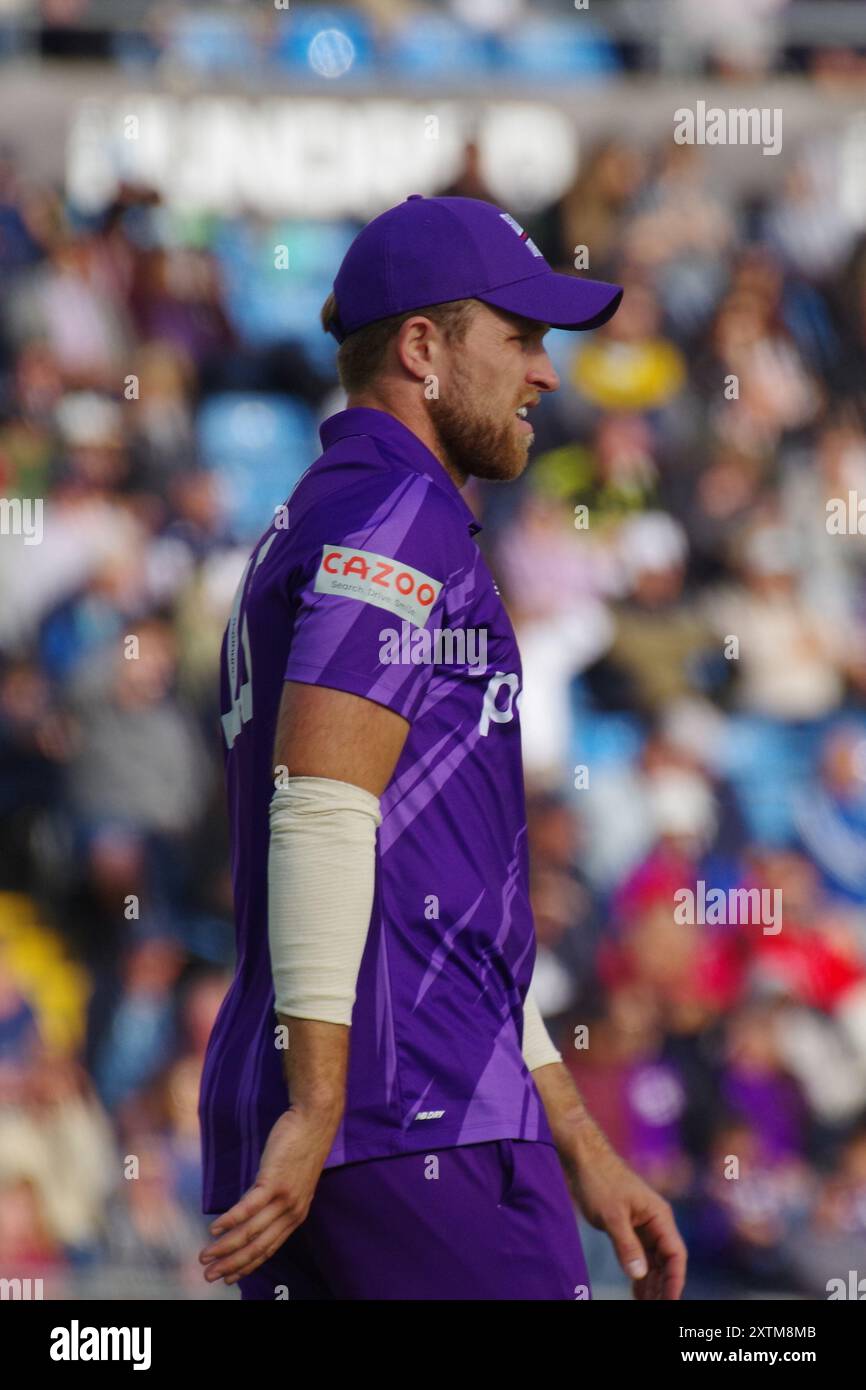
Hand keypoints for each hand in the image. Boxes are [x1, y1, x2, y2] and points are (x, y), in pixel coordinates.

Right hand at [199, 1104, 338, 1286]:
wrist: (315, 1119)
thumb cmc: (301, 1144)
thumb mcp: (291, 1179)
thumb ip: (274, 1197)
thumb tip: (251, 1208)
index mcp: (297, 1214)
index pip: (269, 1249)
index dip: (248, 1266)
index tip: (229, 1278)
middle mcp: (292, 1211)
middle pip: (258, 1247)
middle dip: (232, 1265)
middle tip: (209, 1276)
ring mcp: (284, 1198)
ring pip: (250, 1232)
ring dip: (224, 1247)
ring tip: (204, 1256)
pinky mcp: (274, 1181)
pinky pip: (248, 1207)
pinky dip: (229, 1221)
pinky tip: (213, 1229)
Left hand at [564, 1124, 687, 1300]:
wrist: (584, 1158)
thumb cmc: (599, 1180)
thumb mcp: (611, 1215)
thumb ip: (626, 1245)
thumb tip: (639, 1274)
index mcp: (659, 1216)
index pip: (675, 1254)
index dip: (674, 1280)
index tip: (669, 1301)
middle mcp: (656, 1222)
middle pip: (667, 1262)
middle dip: (663, 1287)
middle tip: (655, 1308)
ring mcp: (644, 1225)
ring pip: (654, 1261)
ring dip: (652, 1284)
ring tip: (647, 1305)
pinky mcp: (630, 1227)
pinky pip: (641, 1255)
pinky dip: (640, 1274)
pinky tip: (637, 1291)